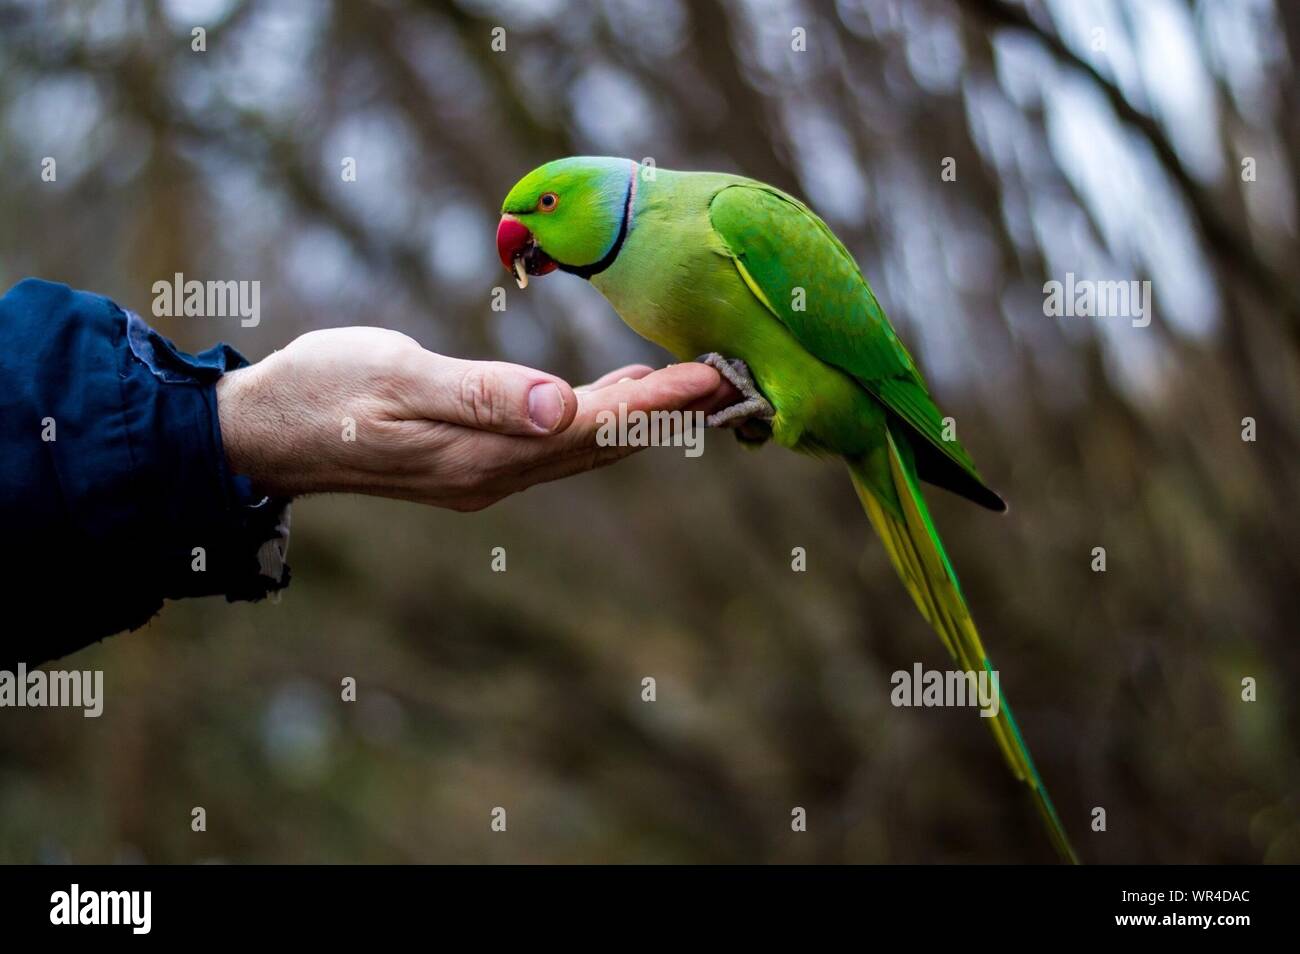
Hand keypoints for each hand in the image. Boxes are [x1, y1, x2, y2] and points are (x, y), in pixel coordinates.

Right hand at [215, 327, 733, 510]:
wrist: (267, 434)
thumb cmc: (322, 391)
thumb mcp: (394, 376)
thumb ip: (479, 393)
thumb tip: (559, 405)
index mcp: (481, 453)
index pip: (590, 426)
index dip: (654, 402)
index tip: (711, 375)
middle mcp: (494, 476)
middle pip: (602, 446)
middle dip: (669, 415)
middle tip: (733, 382)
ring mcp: (485, 476)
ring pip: (585, 449)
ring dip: (642, 420)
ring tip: (697, 387)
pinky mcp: (475, 465)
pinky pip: (556, 446)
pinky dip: (600, 420)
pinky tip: (621, 391)